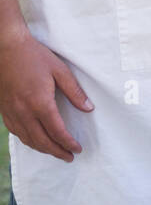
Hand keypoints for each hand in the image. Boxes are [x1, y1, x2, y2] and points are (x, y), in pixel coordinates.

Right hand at [0, 28, 93, 161]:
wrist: (5, 47)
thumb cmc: (34, 56)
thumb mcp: (59, 70)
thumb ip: (74, 91)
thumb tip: (88, 108)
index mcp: (40, 103)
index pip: (57, 131)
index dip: (68, 143)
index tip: (78, 149)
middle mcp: (24, 112)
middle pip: (42, 141)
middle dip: (57, 151)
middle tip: (69, 157)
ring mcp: (11, 112)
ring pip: (27, 139)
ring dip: (42, 149)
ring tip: (55, 152)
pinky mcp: (4, 110)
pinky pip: (16, 132)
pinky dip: (27, 140)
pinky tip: (34, 140)